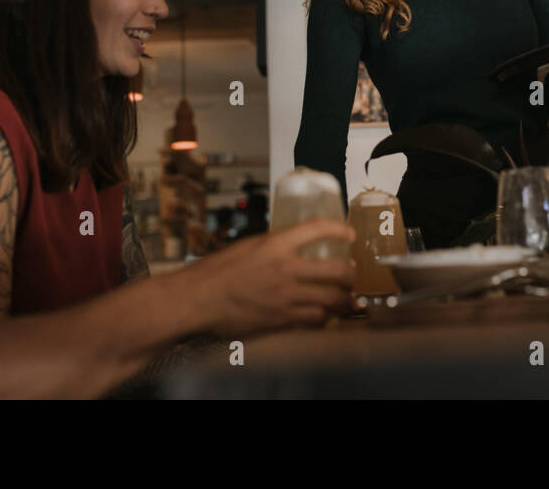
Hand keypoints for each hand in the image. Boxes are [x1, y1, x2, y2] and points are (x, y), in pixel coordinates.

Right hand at [186, 219, 355, 335]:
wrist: (197, 299)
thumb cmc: (215, 273)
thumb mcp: (248, 246)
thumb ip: (274, 247)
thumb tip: (293, 248)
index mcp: (275, 244)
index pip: (318, 229)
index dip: (340, 230)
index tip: (349, 235)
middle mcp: (284, 268)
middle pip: (337, 270)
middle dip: (351, 274)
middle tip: (352, 275)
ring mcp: (285, 296)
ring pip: (332, 299)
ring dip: (344, 299)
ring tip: (347, 298)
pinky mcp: (281, 319)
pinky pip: (315, 319)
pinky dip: (324, 317)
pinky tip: (325, 315)